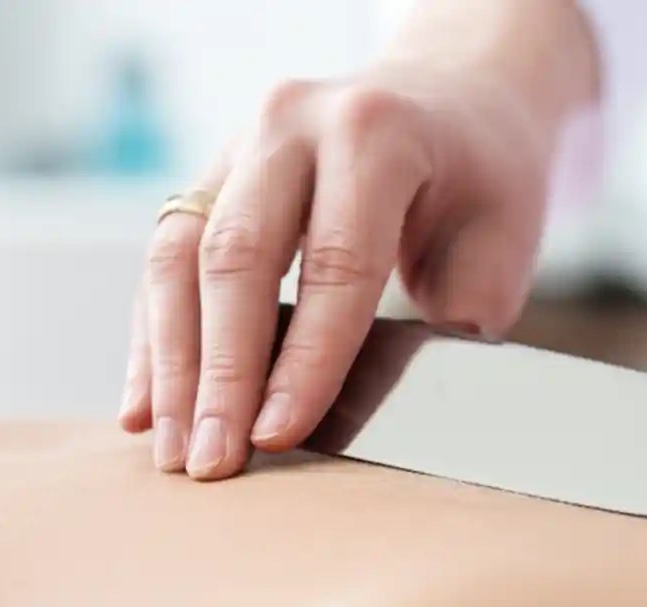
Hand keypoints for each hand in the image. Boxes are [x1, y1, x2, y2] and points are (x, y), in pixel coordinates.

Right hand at [116, 0, 597, 478]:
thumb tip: (363, 408)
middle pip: (238, 256)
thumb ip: (444, 321)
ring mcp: (242, 143)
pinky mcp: (211, 175)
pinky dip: (154, 337)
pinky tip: (146, 406)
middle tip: (212, 462)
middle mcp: (294, 124)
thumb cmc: (485, 183)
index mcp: (377, 132)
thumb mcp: (500, 246)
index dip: (305, 358)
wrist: (455, 104)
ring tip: (172, 450)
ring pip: (180, 256)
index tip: (277, 436)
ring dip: (171, 363)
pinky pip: (166, 258)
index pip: (335, 261)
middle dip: (222, 373)